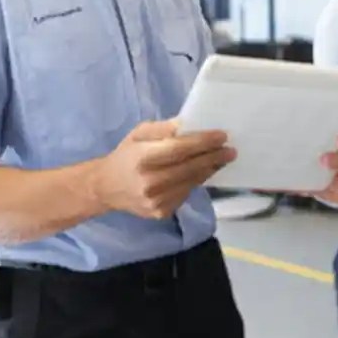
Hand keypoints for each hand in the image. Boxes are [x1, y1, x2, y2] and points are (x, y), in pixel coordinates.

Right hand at [92, 119, 235, 219]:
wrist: (106, 188)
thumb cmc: (125, 156)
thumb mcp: (138, 134)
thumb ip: (161, 129)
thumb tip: (187, 125)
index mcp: (143, 158)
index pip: (179, 150)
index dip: (203, 143)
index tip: (222, 136)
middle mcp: (150, 182)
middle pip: (190, 168)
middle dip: (213, 157)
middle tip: (231, 150)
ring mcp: (156, 201)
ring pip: (191, 183)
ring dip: (209, 170)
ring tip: (222, 159)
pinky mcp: (161, 212)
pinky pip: (185, 194)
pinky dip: (196, 182)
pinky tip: (204, 172)